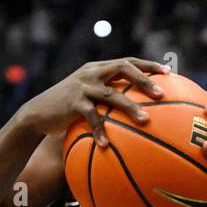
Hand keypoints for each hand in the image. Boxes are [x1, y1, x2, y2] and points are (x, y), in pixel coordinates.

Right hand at [15, 57, 170, 147]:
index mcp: (98, 68)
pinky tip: (107, 146)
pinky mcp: (72, 102)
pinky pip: (92, 117)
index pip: (128, 61)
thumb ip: (109, 98)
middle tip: (161, 94)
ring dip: (130, 108)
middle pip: (123, 68)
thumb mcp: (88, 98)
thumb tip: (139, 112)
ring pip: (112, 94)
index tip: (168, 72)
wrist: (38, 114)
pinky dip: (101, 131)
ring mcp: (82, 86)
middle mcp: (92, 73)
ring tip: (146, 121)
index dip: (148, 65)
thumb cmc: (69, 110)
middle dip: (144, 80)